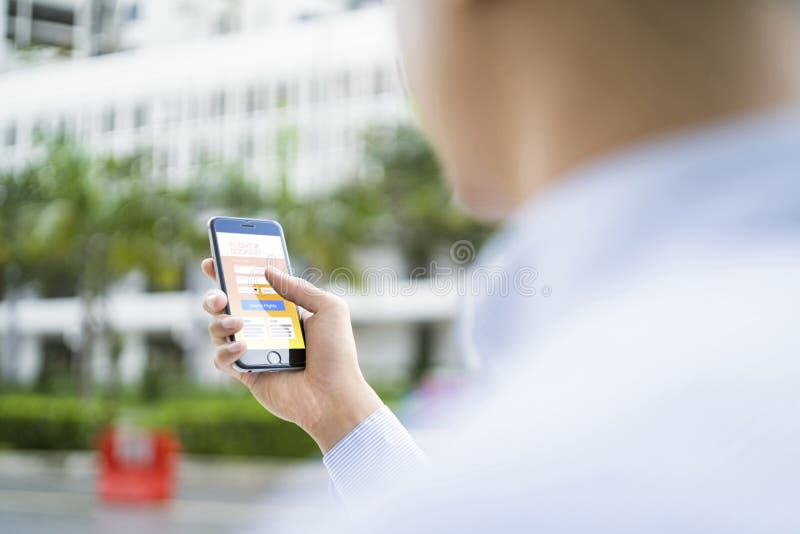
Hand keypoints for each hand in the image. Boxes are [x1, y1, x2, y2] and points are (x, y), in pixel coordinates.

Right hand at [200, 259, 382, 452]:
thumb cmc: (337, 353)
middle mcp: (265, 328)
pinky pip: (222, 359)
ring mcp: (254, 350)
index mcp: (284, 310)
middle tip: (220, 296)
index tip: (214, 260)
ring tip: (237, 323)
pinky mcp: (247, 373)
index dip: (231, 272)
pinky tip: (242, 348)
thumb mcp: (328, 309)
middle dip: (214, 296)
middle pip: (226, 306)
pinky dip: (226, 352)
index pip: (252, 286)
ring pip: (218, 330)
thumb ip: (298, 288)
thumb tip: (268, 270)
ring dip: (219, 322)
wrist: (333, 396)